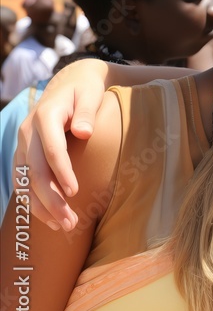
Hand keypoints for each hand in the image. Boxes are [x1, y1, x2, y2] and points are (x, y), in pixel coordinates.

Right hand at [15, 59, 110, 230]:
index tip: (74, 192)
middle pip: (35, 171)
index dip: (61, 171)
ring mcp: (23, 144)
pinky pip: (23, 181)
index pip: (51, 149)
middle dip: (51, 199)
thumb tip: (83, 132)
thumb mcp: (90, 94)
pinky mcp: (24, 153)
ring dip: (42, 206)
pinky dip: (34, 201)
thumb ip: (87, 113)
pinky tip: (49, 218)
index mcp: (45, 116)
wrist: (69, 83)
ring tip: (63, 227)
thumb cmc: (85, 91)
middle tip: (71, 223)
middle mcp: (28, 132)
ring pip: (25, 180)